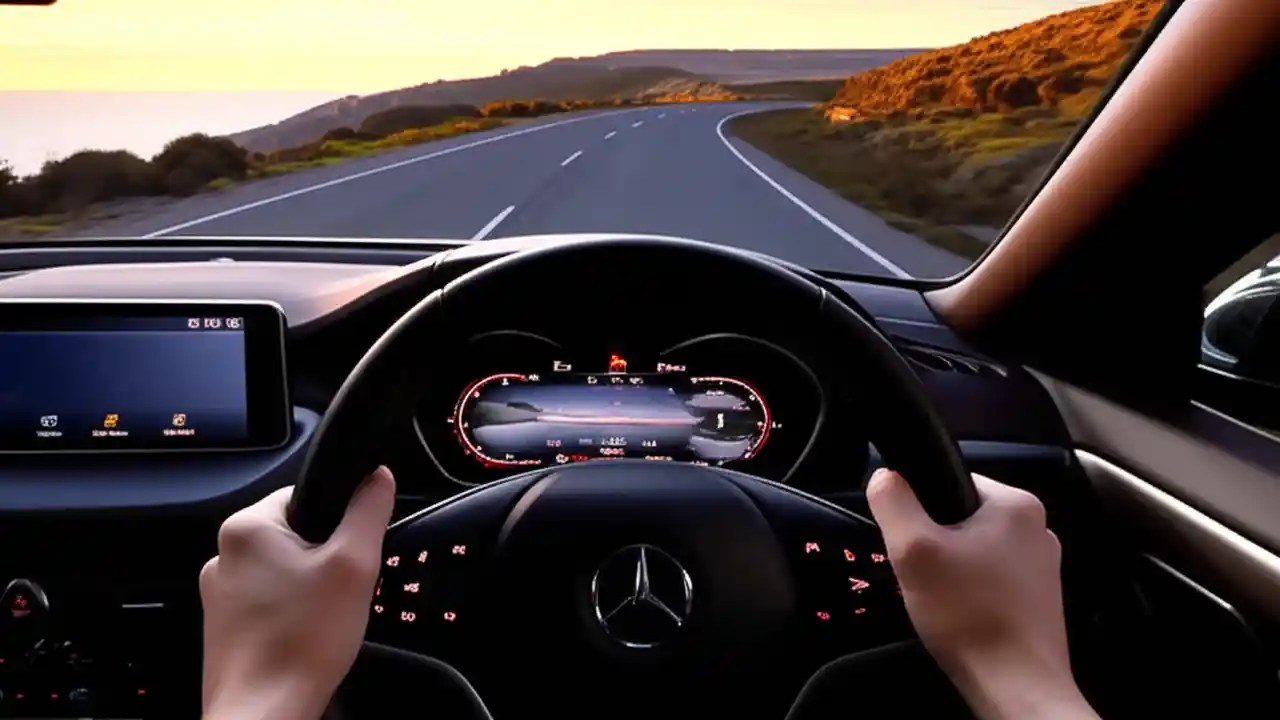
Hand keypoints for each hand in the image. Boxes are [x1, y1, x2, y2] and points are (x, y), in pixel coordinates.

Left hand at [200, 467, 394, 719]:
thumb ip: (368, 511)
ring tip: (322, 618)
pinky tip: (304, 636)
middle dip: (322, 558)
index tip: (349, 551)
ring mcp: (218, 593)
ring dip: (306, 587)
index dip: (337, 520)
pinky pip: (267, 602)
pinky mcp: (223, 625)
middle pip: (292, 535)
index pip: (302, 496)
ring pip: (281, 571)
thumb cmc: (303, 641)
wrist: (265, 712)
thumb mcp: (354, 565)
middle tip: (340, 589)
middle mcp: (223, 555)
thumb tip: (377, 477)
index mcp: (247, 527)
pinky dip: (289, 614)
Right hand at [866, 469, 1097, 719]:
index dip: (920, 507)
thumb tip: (885, 476)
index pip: (953, 481)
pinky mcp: (1041, 600)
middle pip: (963, 519)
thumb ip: (893, 502)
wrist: (1017, 687)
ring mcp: (1044, 567)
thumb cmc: (968, 614)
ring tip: (940, 600)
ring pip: (976, 552)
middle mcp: (1039, 528)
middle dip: (936, 543)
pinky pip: (992, 581)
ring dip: (953, 570)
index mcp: (1017, 503)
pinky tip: (961, 617)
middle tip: (920, 573)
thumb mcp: (913, 550)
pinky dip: (972, 594)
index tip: (910, 541)